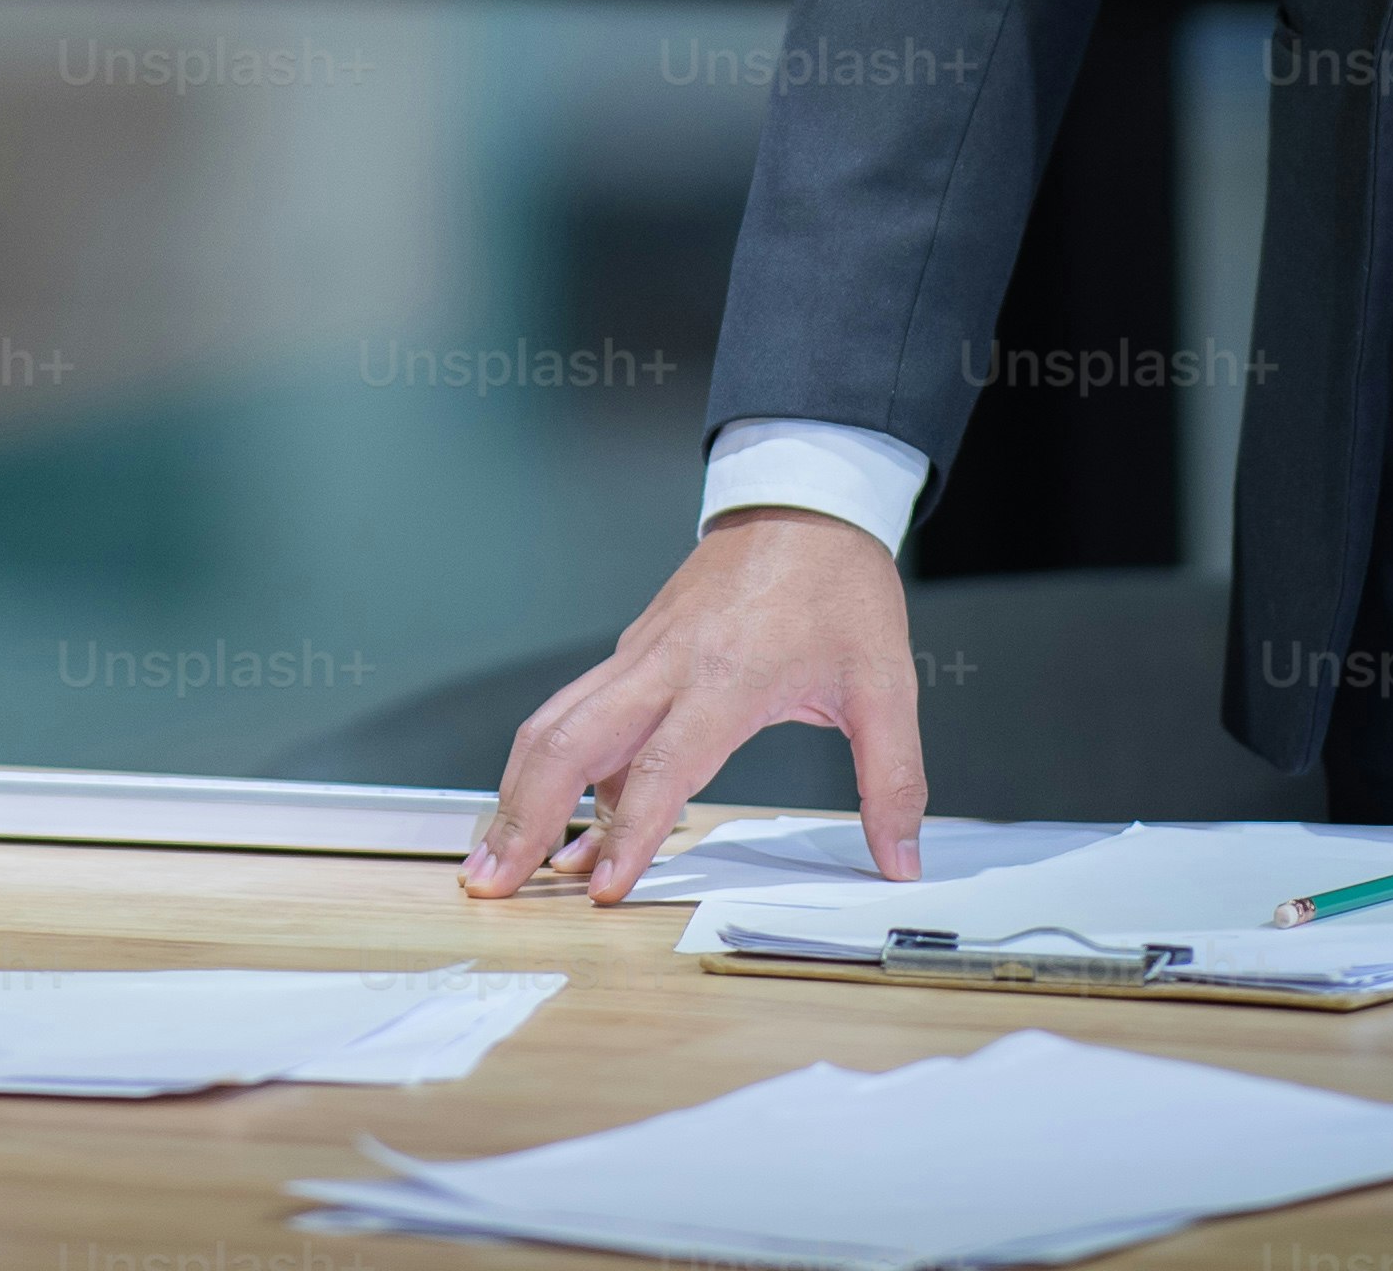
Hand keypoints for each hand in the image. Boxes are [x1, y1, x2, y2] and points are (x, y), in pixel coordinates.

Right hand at [461, 508, 925, 902]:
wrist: (803, 499)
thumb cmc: (839, 586)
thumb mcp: (886, 683)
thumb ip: (892, 778)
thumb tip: (900, 859)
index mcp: (727, 677)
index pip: (661, 767)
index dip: (627, 834)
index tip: (602, 892)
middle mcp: (666, 665)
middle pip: (568, 744)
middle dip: (522, 818)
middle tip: (492, 883)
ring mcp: (640, 656)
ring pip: (553, 724)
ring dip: (515, 792)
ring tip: (492, 859)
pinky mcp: (633, 653)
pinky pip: (576, 715)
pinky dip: (549, 768)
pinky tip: (555, 821)